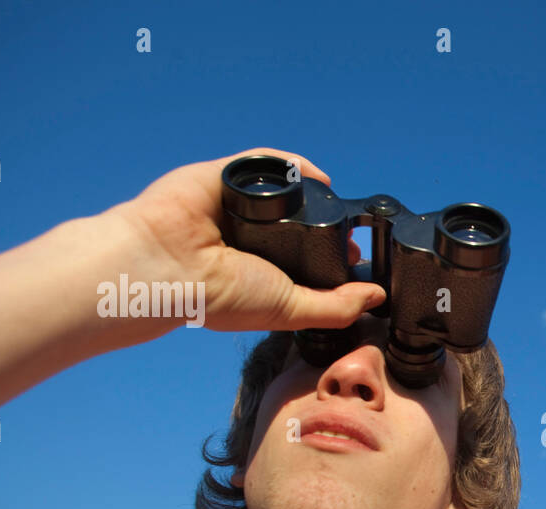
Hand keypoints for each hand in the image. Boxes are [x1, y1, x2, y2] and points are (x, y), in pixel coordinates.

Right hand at [106, 147, 382, 343]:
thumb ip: (335, 306)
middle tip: (355, 230)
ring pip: (283, 191)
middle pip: (298, 221)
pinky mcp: (223, 176)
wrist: (168, 267)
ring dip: (312, 193)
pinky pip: (262, 162)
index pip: (305, 257)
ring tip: (338, 202)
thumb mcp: (290, 309)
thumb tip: (376, 297)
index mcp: (261, 269)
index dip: (335, 257)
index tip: (359, 258)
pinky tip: (317, 177)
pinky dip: (291, 164)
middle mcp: (250, 237)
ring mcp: (236, 204)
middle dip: (328, 223)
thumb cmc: (221, 297)